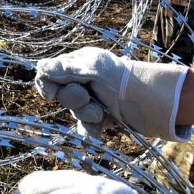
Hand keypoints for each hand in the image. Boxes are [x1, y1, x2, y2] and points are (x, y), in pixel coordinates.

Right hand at [33, 47, 190, 140]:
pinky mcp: (104, 117)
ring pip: (75, 113)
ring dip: (87, 115)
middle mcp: (86, 80)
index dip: (48, 85)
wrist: (153, 101)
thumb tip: (40, 69)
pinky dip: (91, 130)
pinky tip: (99, 130)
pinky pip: (86, 128)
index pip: (50, 74)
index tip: (51, 95)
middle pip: (62, 95)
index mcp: (81, 63)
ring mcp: (95, 99)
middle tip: (90, 97)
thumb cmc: (123, 80)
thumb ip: (64, 69)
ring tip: (102, 114)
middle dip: (75, 100)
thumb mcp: (93, 68)